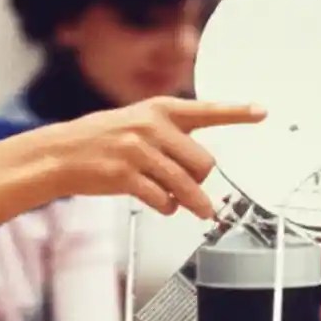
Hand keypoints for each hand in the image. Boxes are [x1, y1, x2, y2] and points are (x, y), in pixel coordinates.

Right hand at [42, 96, 265, 217]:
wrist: (59, 153)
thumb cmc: (98, 139)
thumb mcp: (135, 122)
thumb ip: (167, 133)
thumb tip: (200, 164)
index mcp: (158, 109)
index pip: (205, 110)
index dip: (237, 112)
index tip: (261, 112)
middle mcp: (151, 127)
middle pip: (203, 161)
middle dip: (202, 178)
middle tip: (196, 186)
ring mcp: (138, 151)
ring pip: (187, 184)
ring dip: (197, 202)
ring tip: (202, 210)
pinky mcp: (126, 176)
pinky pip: (163, 199)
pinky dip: (168, 207)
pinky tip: (162, 203)